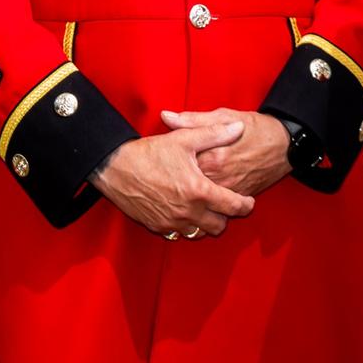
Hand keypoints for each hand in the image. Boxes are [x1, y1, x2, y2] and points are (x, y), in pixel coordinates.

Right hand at [90, 121, 256, 239]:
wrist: (115, 168)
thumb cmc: (150, 152)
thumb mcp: (184, 138)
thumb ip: (215, 134)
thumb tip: (239, 127)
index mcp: (199, 191)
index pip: (234, 207)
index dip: (245, 205)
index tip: (248, 201)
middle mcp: (188, 211)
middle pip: (219, 226)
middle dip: (225, 216)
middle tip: (223, 203)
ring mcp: (172, 222)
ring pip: (200, 233)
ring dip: (206, 223)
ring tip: (204, 207)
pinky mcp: (158, 226)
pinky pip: (180, 234)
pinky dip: (186, 226)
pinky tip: (184, 212)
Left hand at [161, 108, 291, 197]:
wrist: (286, 145)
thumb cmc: (255, 127)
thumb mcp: (223, 116)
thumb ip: (192, 120)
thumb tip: (166, 117)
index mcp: (213, 156)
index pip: (181, 164)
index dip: (169, 162)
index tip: (163, 159)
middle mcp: (220, 178)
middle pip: (189, 186)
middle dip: (177, 182)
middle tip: (169, 175)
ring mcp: (230, 191)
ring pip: (202, 200)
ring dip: (190, 195)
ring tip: (181, 187)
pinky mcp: (239, 197)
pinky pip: (217, 205)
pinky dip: (206, 201)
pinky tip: (199, 194)